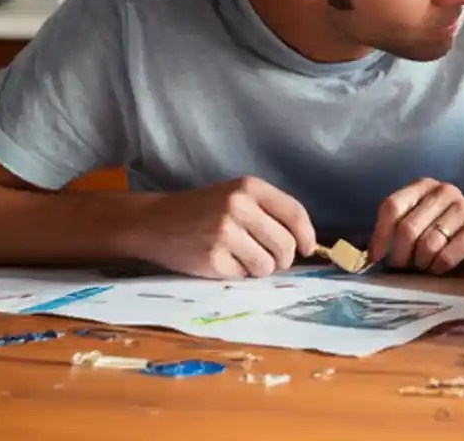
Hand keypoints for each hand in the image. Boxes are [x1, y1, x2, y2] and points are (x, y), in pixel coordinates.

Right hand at [121, 176, 316, 279]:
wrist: (155, 221)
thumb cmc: (203, 209)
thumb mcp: (236, 195)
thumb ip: (268, 211)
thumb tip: (304, 243)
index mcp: (249, 187)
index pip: (294, 213)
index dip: (306, 235)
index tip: (308, 248)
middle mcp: (238, 206)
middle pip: (285, 245)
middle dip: (282, 258)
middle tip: (267, 258)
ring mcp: (224, 233)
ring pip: (267, 265)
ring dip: (258, 267)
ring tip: (240, 256)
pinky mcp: (212, 258)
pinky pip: (243, 275)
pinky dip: (237, 273)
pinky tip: (221, 260)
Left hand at [367, 178, 463, 273]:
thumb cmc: (446, 231)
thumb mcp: (420, 221)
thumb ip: (395, 230)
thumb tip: (367, 255)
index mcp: (423, 186)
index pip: (391, 206)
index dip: (380, 235)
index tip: (375, 257)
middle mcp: (443, 192)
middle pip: (407, 228)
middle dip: (398, 255)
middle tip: (400, 267)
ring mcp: (463, 209)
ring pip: (427, 245)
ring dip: (421, 262)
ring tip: (425, 263)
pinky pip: (445, 257)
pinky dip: (437, 268)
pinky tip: (440, 266)